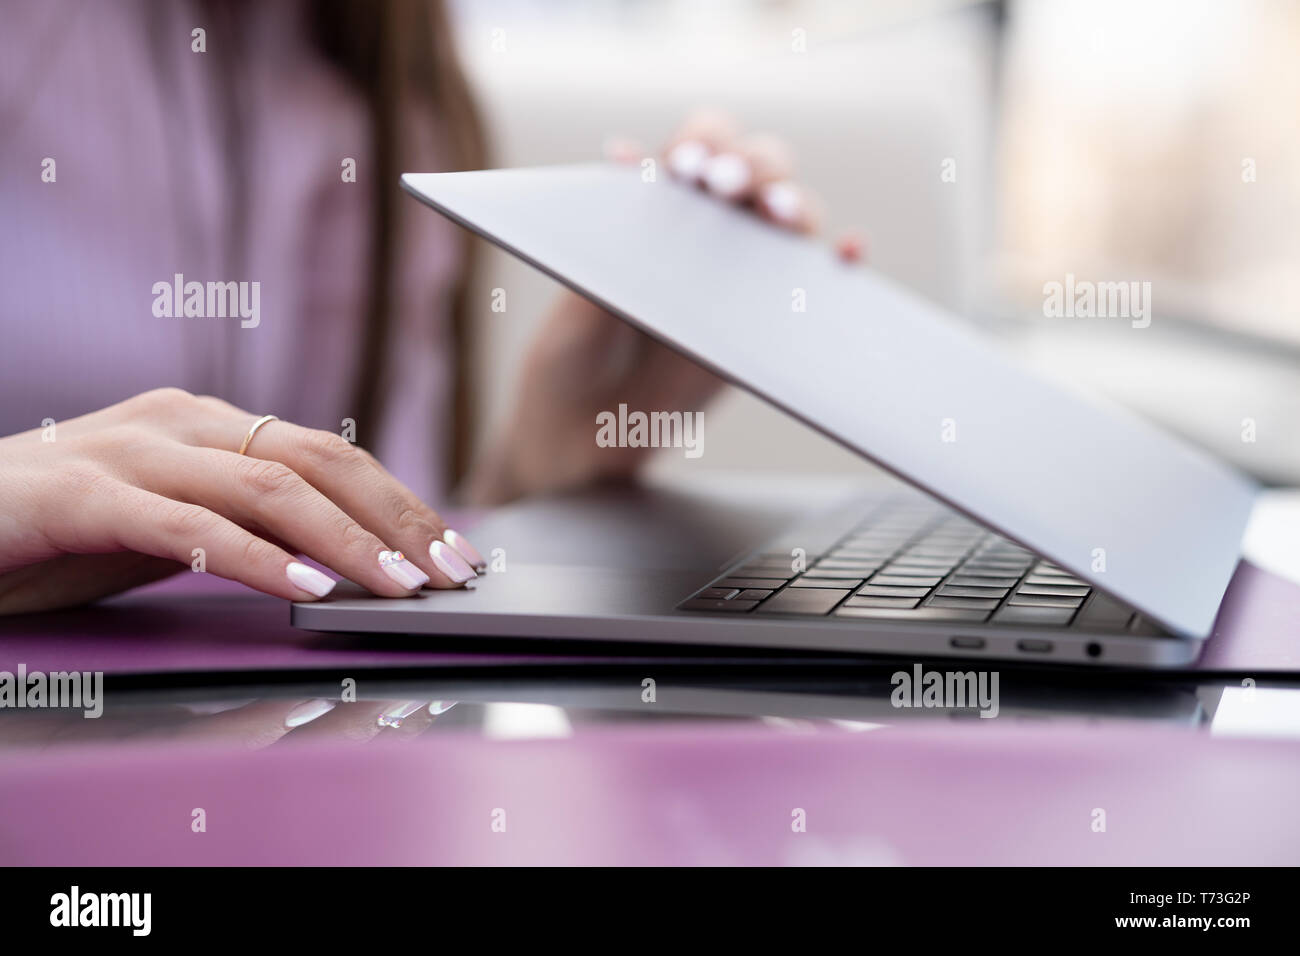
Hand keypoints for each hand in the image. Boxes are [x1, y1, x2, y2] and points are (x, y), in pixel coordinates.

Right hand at [0, 388, 484, 613]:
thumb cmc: (63, 527)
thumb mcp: (174, 521)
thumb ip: (245, 523)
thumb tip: (341, 557)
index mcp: (209, 424)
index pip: (332, 455)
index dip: (401, 502)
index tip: (455, 549)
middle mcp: (181, 423)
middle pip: (319, 460)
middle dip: (397, 517)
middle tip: (452, 571)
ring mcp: (131, 451)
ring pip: (266, 487)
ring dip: (346, 540)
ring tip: (400, 584)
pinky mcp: (82, 495)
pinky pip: (189, 526)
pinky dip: (257, 558)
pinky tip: (308, 587)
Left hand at [470, 110, 865, 503]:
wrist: (579, 435)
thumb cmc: (567, 357)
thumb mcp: (576, 305)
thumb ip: (609, 256)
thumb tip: (637, 188)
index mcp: (658, 205)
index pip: (699, 145)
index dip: (703, 143)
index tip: (689, 170)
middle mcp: (707, 228)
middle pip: (757, 167)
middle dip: (752, 165)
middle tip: (727, 186)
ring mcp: (742, 273)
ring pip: (792, 215)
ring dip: (794, 203)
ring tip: (781, 214)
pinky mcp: (766, 323)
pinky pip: (814, 283)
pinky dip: (838, 260)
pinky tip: (846, 251)